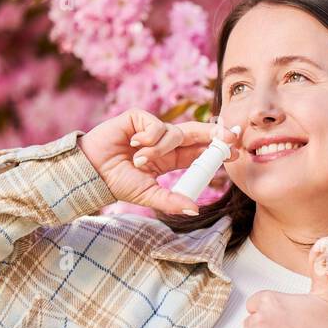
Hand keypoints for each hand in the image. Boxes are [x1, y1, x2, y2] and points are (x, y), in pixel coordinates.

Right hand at [79, 109, 240, 214]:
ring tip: (140, 161)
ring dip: (161, 148)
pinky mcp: (138, 118)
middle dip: (214, 133)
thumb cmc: (117, 183)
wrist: (91, 171)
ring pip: (174, 132)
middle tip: (231, 135)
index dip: (216, 150)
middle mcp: (164, 142)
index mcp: (170, 159)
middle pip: (196, 134)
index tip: (236, 151)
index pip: (199, 152)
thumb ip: (171, 201)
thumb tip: (195, 209)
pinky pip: (156, 125)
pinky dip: (149, 138)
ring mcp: (152, 129)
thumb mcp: (148, 195)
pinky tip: (133, 145)